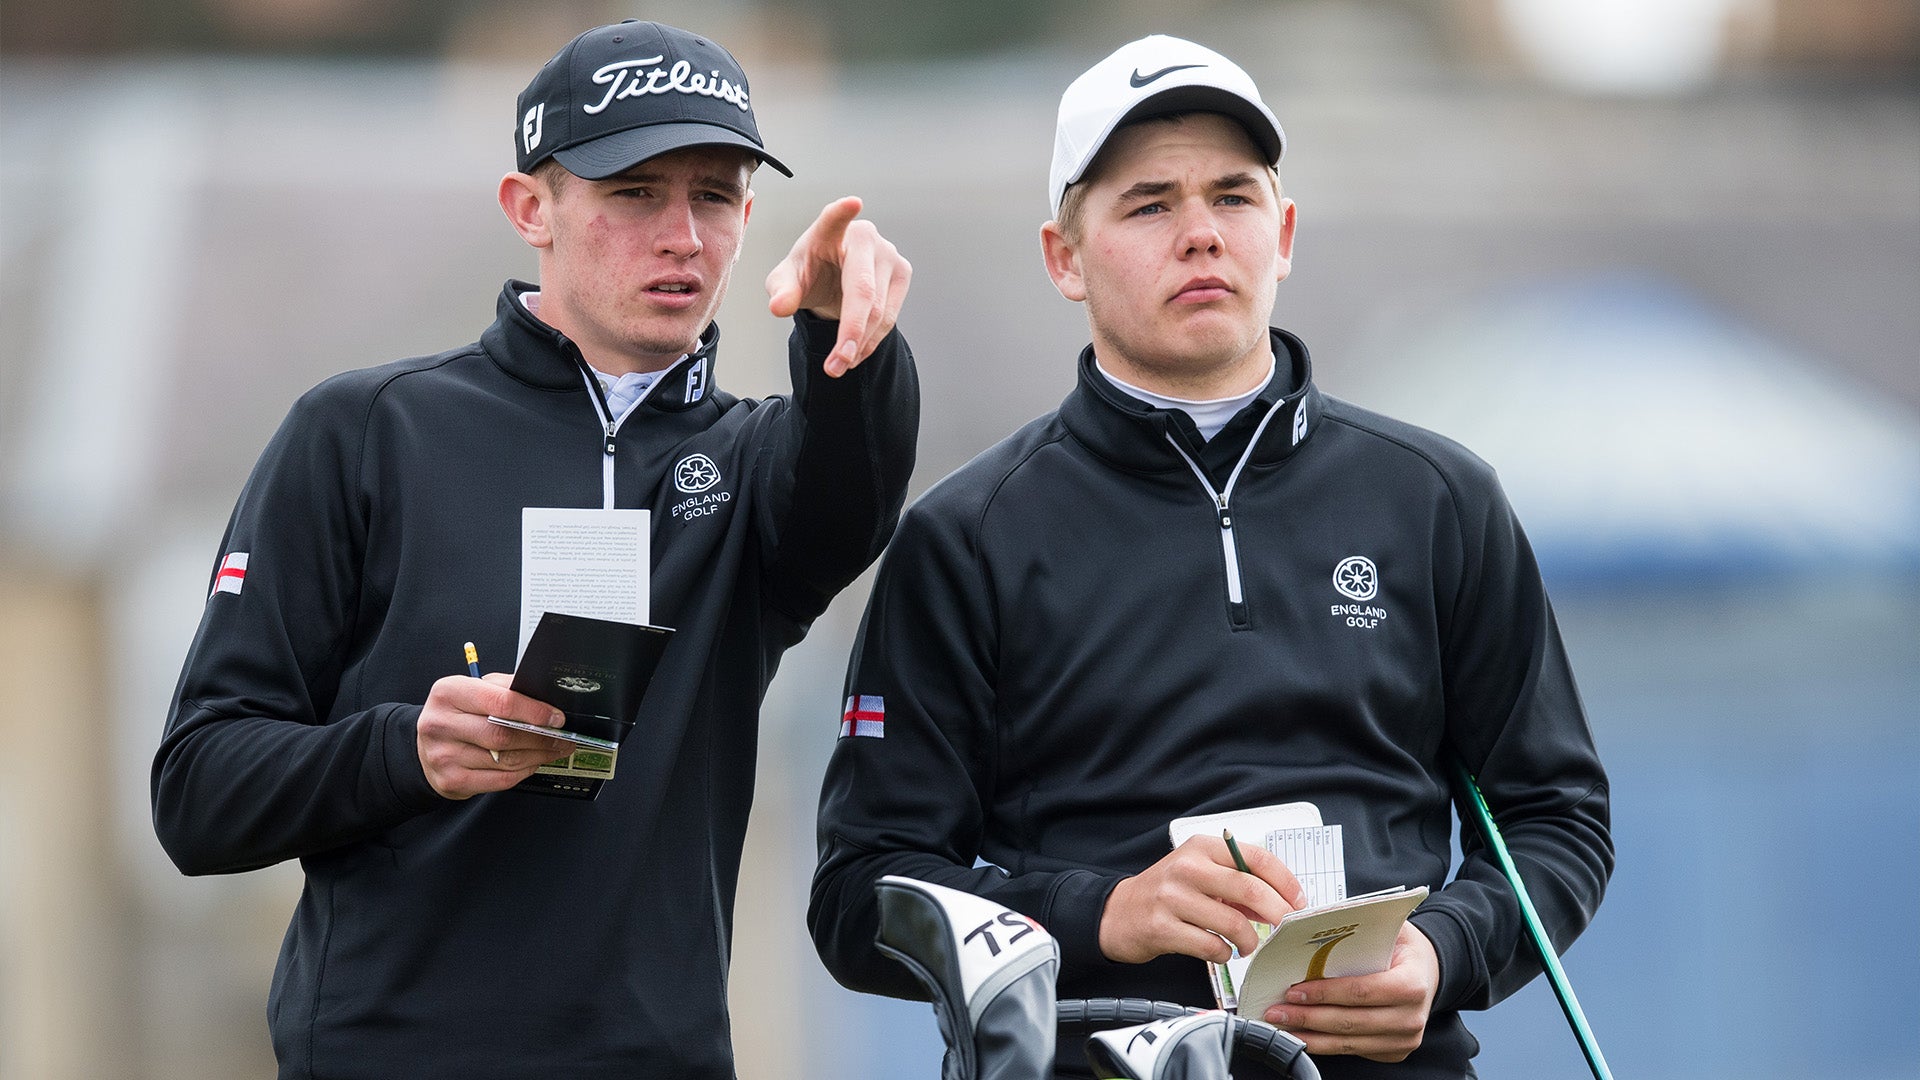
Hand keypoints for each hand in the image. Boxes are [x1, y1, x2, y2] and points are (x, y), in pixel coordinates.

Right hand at [416, 672, 574, 799]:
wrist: (424, 746)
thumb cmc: (457, 714)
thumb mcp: (474, 689)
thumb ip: (506, 689)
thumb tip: (545, 699)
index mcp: (449, 693)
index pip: (500, 702)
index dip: (534, 712)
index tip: (556, 718)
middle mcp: (441, 724)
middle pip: (503, 735)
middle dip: (541, 737)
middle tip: (563, 737)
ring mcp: (444, 756)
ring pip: (505, 760)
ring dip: (537, 756)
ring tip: (554, 750)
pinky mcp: (451, 781)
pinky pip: (500, 780)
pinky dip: (523, 772)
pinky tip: (532, 763)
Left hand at [765, 195, 911, 376]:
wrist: (833, 279)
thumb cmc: (808, 273)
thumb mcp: (786, 282)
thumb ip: (781, 292)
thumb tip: (779, 307)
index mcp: (828, 231)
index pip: (834, 219)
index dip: (841, 213)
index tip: (852, 203)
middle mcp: (865, 237)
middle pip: (862, 290)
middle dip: (850, 332)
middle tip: (835, 366)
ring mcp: (889, 253)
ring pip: (878, 310)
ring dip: (859, 344)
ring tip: (838, 365)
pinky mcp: (902, 273)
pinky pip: (890, 317)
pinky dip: (870, 341)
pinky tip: (854, 353)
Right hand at [1098, 835, 1305, 963]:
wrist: (1117, 913)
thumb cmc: (1166, 892)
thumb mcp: (1200, 874)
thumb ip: (1237, 884)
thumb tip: (1280, 902)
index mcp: (1202, 848)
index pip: (1256, 858)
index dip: (1285, 881)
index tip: (1298, 901)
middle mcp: (1187, 867)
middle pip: (1250, 889)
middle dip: (1277, 913)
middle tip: (1284, 927)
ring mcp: (1172, 898)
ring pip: (1233, 923)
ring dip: (1250, 940)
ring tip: (1247, 945)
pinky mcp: (1162, 928)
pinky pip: (1211, 946)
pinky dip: (1225, 953)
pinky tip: (1221, 951)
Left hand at [1262, 922, 1440, 1061]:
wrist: (1429, 971)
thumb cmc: (1402, 947)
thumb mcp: (1387, 927)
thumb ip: (1356, 926)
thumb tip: (1310, 921)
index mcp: (1412, 983)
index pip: (1361, 991)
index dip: (1325, 993)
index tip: (1294, 991)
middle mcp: (1412, 1017)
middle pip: (1350, 1021)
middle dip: (1308, 1017)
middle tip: (1277, 1010)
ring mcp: (1404, 1040)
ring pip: (1348, 1043)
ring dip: (1310, 1035)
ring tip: (1282, 1025)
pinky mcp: (1393, 1052)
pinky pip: (1353, 1051)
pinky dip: (1324, 1044)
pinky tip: (1303, 1035)